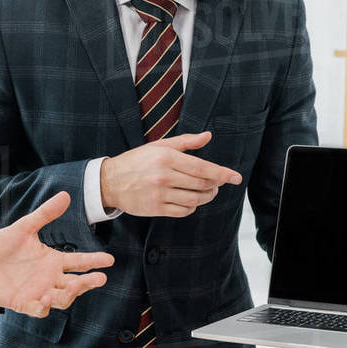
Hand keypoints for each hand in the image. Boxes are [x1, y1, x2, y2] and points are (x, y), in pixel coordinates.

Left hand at [0, 192, 112, 316]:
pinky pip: (37, 309)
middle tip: (100, 278)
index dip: (94, 261)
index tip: (109, 260)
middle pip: (75, 284)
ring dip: (69, 294)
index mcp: (53, 261)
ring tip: (74, 286)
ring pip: (61, 299)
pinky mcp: (23, 302)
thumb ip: (45, 214)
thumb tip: (65, 195)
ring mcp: (38, 292)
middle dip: (88, 282)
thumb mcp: (24, 228)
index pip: (79, 262)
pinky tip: (44, 299)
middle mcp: (49, 278)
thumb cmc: (2, 246)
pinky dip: (42, 306)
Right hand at [99, 131, 241, 217]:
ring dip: (206, 197)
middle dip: (215, 185)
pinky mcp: (156, 208)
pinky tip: (191, 201)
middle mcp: (164, 176)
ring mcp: (159, 194)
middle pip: (201, 184)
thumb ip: (186, 142)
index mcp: (167, 157)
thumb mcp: (160, 146)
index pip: (202, 167)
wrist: (110, 181)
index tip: (236, 178)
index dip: (222, 173)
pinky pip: (183, 211)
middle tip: (218, 184)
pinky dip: (192, 207)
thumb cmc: (138, 160)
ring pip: (194, 200)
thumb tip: (208, 136)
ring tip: (207, 192)